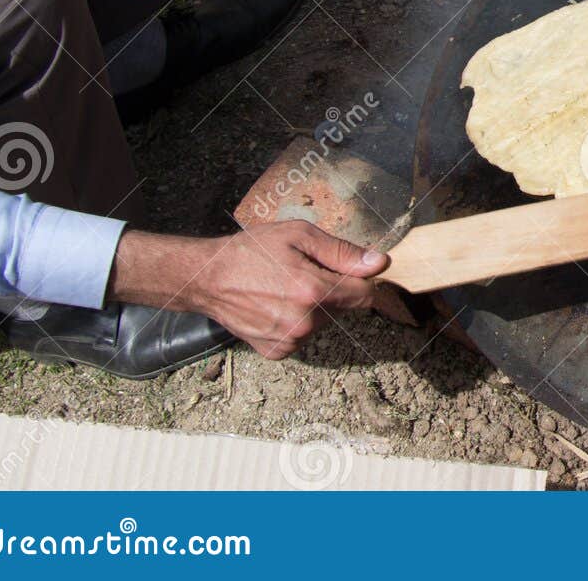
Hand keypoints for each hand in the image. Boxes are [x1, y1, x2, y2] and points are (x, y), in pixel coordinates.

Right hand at [112, 223, 388, 359]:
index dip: (364, 280)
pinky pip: (304, 335)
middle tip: (304, 272)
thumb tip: (380, 263)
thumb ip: (342, 252)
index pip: (366, 295)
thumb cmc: (252, 250)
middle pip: (344, 307)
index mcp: (313, 291)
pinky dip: (297, 322)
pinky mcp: (277, 351)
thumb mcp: (298, 235)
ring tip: (285, 287)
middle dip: (334, 290)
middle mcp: (305, 322)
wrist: (207, 278)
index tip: (352, 270)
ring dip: (316, 306)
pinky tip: (276, 304)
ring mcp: (290, 341)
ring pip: (325, 321)